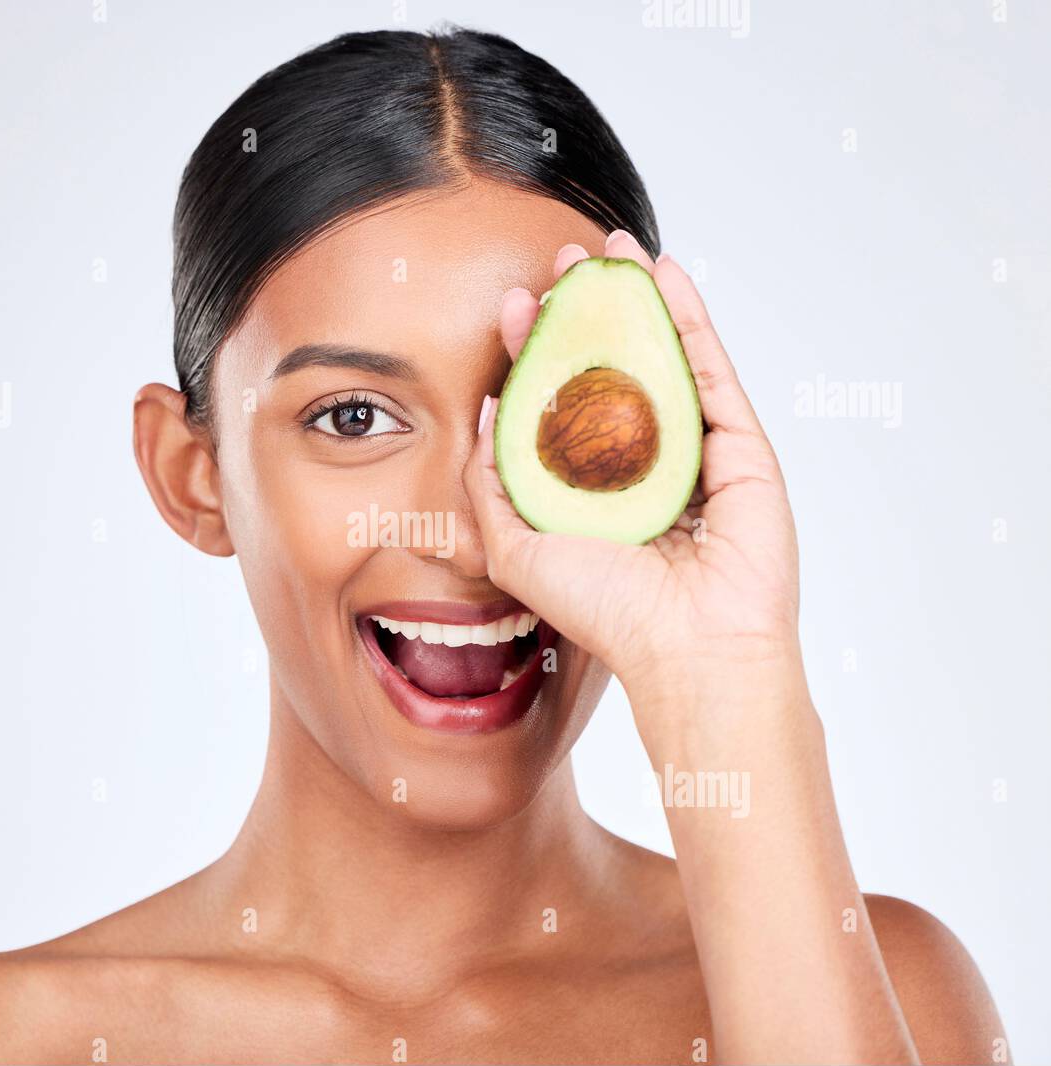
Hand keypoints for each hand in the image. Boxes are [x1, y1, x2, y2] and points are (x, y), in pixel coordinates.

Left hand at [464, 231, 800, 694]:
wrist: (688, 649)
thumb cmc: (604, 610)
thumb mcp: (515, 548)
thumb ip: (492, 480)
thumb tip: (490, 409)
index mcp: (590, 488)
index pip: (559, 403)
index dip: (536, 352)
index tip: (513, 308)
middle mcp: (642, 465)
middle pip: (613, 369)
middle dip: (586, 312)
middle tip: (563, 264)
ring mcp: (694, 451)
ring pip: (663, 357)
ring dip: (637, 298)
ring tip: (609, 250)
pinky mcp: (740, 444)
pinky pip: (709, 367)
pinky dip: (688, 316)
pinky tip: (663, 274)